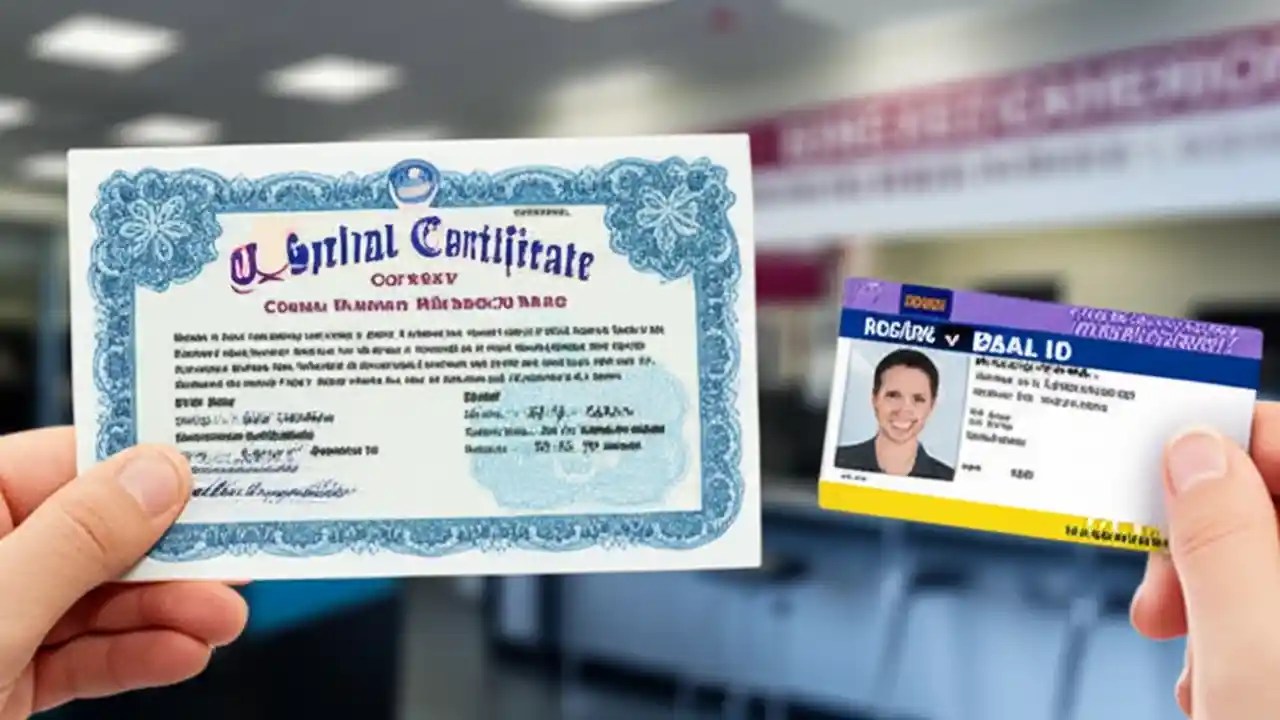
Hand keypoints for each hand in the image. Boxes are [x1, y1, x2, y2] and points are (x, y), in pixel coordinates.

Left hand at [0, 428, 246, 717]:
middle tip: (240, 557)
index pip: (69, 461)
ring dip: (168, 610)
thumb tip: (160, 473)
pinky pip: (86, 654)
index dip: (150, 466)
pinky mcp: (8, 676)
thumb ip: (78, 537)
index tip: (222, 472)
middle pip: (99, 533)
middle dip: (172, 555)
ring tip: (224, 620)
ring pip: (101, 597)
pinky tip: (182, 654)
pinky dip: (137, 656)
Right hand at [1130, 402, 1279, 716]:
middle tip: (1157, 592)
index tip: (1145, 463)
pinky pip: (1260, 614)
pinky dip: (1223, 639)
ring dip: (1200, 601)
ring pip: (1252, 561)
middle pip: (1258, 503)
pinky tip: (1214, 685)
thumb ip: (1220, 536)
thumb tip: (1191, 448)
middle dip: (1192, 543)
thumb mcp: (1251, 645)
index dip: (1213, 443)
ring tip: (1191, 662)